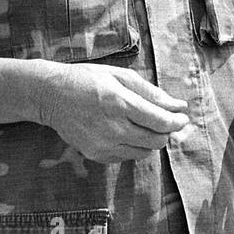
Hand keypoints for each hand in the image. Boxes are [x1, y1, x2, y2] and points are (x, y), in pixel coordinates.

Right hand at [36, 63, 190, 163]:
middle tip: (165, 120)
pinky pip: (127, 157)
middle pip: (156, 141)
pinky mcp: (96, 155)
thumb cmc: (87, 80)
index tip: (182, 117)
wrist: (51, 95)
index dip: (177, 122)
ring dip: (151, 140)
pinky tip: (126, 131)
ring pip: (144, 152)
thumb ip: (151, 93)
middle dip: (166, 132)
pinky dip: (134, 146)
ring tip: (143, 124)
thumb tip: (178, 106)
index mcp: (120, 103)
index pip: (161, 122)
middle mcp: (113, 128)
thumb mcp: (120, 76)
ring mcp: (103, 145)